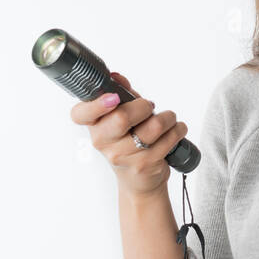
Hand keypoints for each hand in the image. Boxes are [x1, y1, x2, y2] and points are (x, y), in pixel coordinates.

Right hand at [69, 71, 189, 196]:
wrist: (139, 181)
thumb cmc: (130, 144)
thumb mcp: (122, 119)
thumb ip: (122, 95)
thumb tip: (117, 77)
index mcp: (94, 126)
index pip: (81, 114)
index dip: (96, 104)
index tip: (113, 98)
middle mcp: (103, 142)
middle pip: (122, 118)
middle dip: (143, 106)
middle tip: (150, 106)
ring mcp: (123, 156)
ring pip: (151, 128)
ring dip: (167, 118)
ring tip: (169, 118)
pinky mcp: (144, 164)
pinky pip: (168, 140)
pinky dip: (177, 130)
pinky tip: (176, 130)